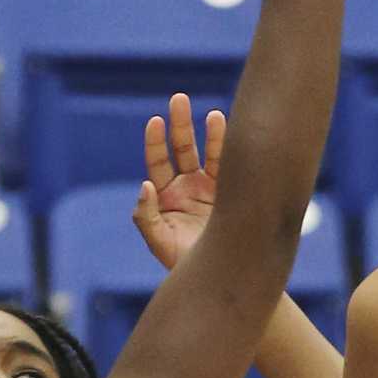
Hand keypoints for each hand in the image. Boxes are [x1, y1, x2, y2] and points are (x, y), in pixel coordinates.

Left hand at [132, 94, 223, 270]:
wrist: (219, 277)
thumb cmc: (184, 264)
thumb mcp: (158, 242)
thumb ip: (146, 216)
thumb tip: (145, 185)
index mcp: (166, 196)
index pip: (158, 161)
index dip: (155, 141)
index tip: (155, 121)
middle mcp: (187, 188)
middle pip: (182, 148)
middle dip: (180, 124)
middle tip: (178, 100)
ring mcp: (211, 189)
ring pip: (210, 154)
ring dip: (210, 133)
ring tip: (212, 115)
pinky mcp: (232, 194)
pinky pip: (231, 167)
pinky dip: (231, 149)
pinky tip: (232, 132)